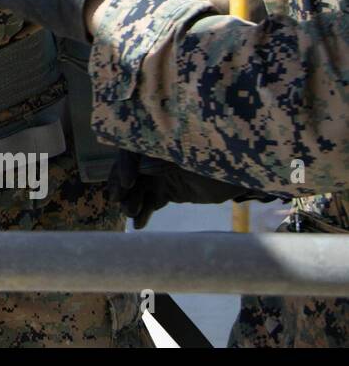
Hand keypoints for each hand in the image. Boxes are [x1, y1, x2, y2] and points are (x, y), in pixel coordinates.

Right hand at [108, 150, 276, 229]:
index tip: (130, 182)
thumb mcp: (193, 158)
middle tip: (121, 203)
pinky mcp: (168, 191)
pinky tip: (139, 225)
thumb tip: (141, 168)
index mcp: (159, 140)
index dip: (124, 165)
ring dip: (132, 201)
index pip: (131, 149)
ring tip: (132, 214)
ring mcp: (160, 174)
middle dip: (124, 187)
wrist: (243, 177)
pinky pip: (150, 201)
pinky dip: (144, 213)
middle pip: (130, 170)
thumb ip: (168, 160)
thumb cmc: (220, 158)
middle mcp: (155, 155)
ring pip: (137, 188)